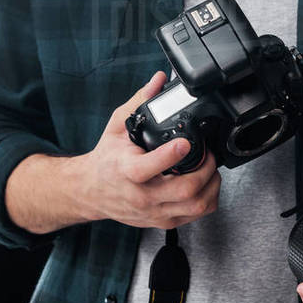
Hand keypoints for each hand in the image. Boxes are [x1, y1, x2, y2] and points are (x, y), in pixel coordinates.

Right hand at [77, 70, 220, 229]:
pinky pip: (195, 215)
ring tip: (210, 170)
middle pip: (184, 189)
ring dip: (211, 185)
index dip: (172, 155)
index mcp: (126, 170)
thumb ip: (139, 101)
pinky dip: (207, 199)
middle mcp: (141, 195)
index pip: (150, 167)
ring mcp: (153, 211)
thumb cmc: (106, 161)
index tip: (185, 143)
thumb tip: (158, 81)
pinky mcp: (161, 221)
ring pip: (195, 205)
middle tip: (208, 154)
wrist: (90, 191)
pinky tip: (205, 185)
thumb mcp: (117, 126)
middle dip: (206, 169)